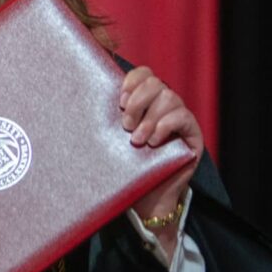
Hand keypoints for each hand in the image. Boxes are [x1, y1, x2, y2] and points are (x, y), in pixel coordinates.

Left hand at [120, 67, 203, 245]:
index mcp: (146, 101)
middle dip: (138, 102)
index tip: (118, 101)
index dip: (132, 81)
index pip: (144, 74)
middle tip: (126, 126)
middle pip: (156, 83)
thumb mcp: (112, 137)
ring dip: (150, 118)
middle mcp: (165, 106)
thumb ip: (106, 116)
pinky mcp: (193, 135)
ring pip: (169, 98)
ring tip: (137, 140)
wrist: (145, 198)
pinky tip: (153, 141)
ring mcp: (181, 119)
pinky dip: (166, 126)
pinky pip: (184, 117)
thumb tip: (78, 93)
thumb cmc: (125, 166)